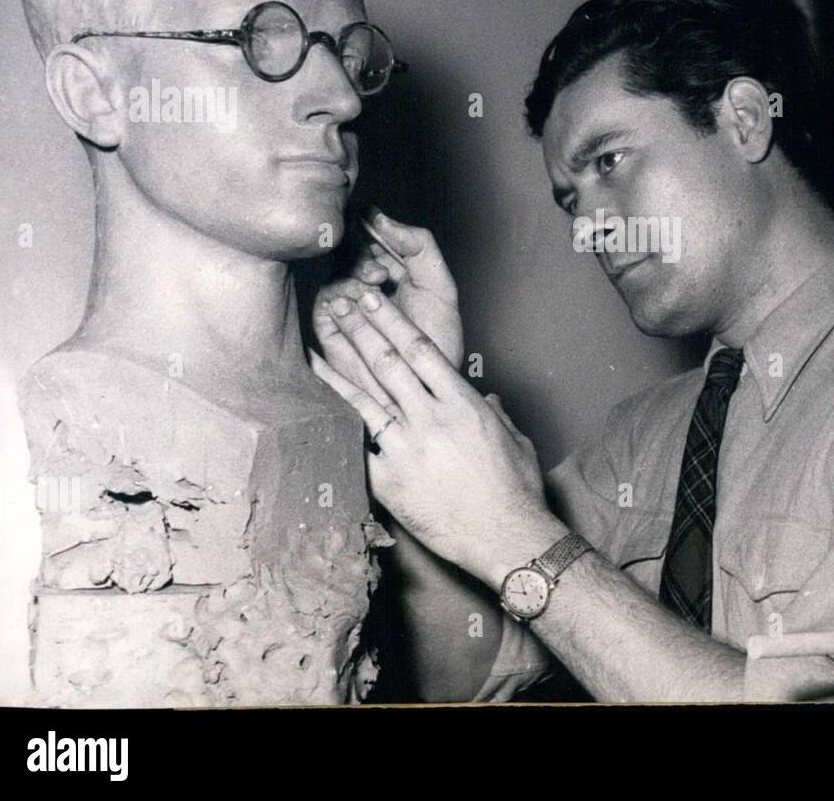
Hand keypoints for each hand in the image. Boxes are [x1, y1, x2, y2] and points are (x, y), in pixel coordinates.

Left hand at [309, 288, 564, 588]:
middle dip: (359, 328)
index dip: (390, 320)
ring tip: (316, 340)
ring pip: (364, 397)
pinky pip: (357, 446)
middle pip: (386, 363)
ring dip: (337, 365)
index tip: (370, 298)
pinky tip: (316, 405)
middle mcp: (431, 419)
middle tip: (335, 302)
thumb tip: (490, 401)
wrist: (506, 536)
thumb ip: (497, 415)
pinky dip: (336, 422)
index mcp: (463, 403)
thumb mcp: (515, 440)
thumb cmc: (518, 490)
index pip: (420, 349)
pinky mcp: (390, 481)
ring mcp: (407, 449)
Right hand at [314, 213, 464, 394]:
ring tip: (378, 281)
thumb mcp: (440, 286)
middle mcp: (366, 279)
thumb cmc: (437, 340)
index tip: (375, 222)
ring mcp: (348, 299)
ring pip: (337, 268)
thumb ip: (420, 246)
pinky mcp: (332, 321)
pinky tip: (360, 298)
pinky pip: (327, 298)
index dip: (372, 223)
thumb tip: (380, 215)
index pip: (372, 231)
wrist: (427, 385)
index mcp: (394, 265)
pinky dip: (342, 292)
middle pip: (350, 245)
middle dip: (364, 248)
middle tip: (382, 264)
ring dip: (355, 269)